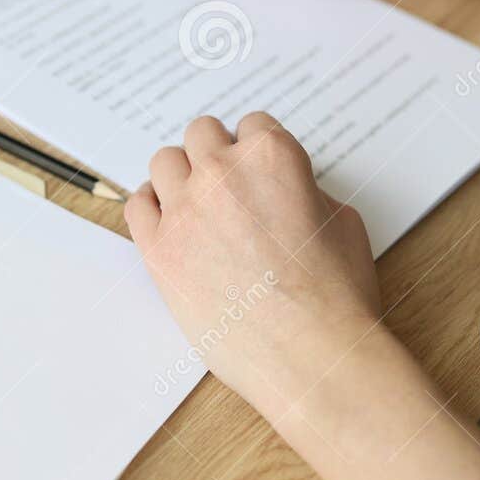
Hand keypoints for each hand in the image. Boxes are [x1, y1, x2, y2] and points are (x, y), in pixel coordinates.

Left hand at [124, 112, 381, 416]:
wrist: (310, 353)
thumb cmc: (336, 295)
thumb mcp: (342, 222)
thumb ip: (305, 191)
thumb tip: (283, 193)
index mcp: (271, 156)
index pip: (253, 125)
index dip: (259, 150)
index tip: (259, 172)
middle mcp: (221, 172)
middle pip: (202, 134)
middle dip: (217, 154)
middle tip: (230, 187)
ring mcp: (184, 210)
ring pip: (164, 161)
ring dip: (181, 176)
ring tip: (198, 205)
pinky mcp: (158, 250)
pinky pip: (137, 205)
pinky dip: (151, 207)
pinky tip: (169, 223)